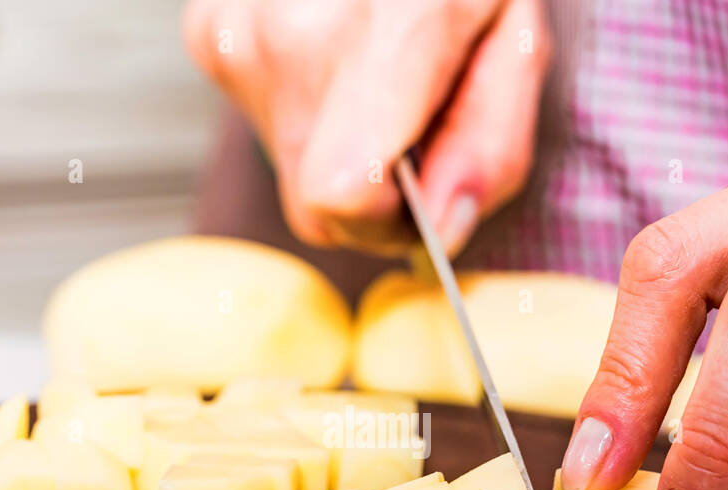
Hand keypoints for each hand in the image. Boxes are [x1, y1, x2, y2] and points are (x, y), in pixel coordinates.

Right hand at [183, 0, 550, 255]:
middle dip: (377, 192)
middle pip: (318, 206)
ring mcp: (239, 32)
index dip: (390, 220)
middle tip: (414, 119)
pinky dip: (312, 113)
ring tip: (379, 71)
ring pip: (293, 172)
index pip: (344, 194)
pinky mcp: (210, 36)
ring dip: (345, 149)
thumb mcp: (517, 43)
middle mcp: (295, 29)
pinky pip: (267, 127)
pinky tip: (340, 56)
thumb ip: (491, 146)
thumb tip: (444, 229)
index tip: (428, 186)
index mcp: (394, 21)